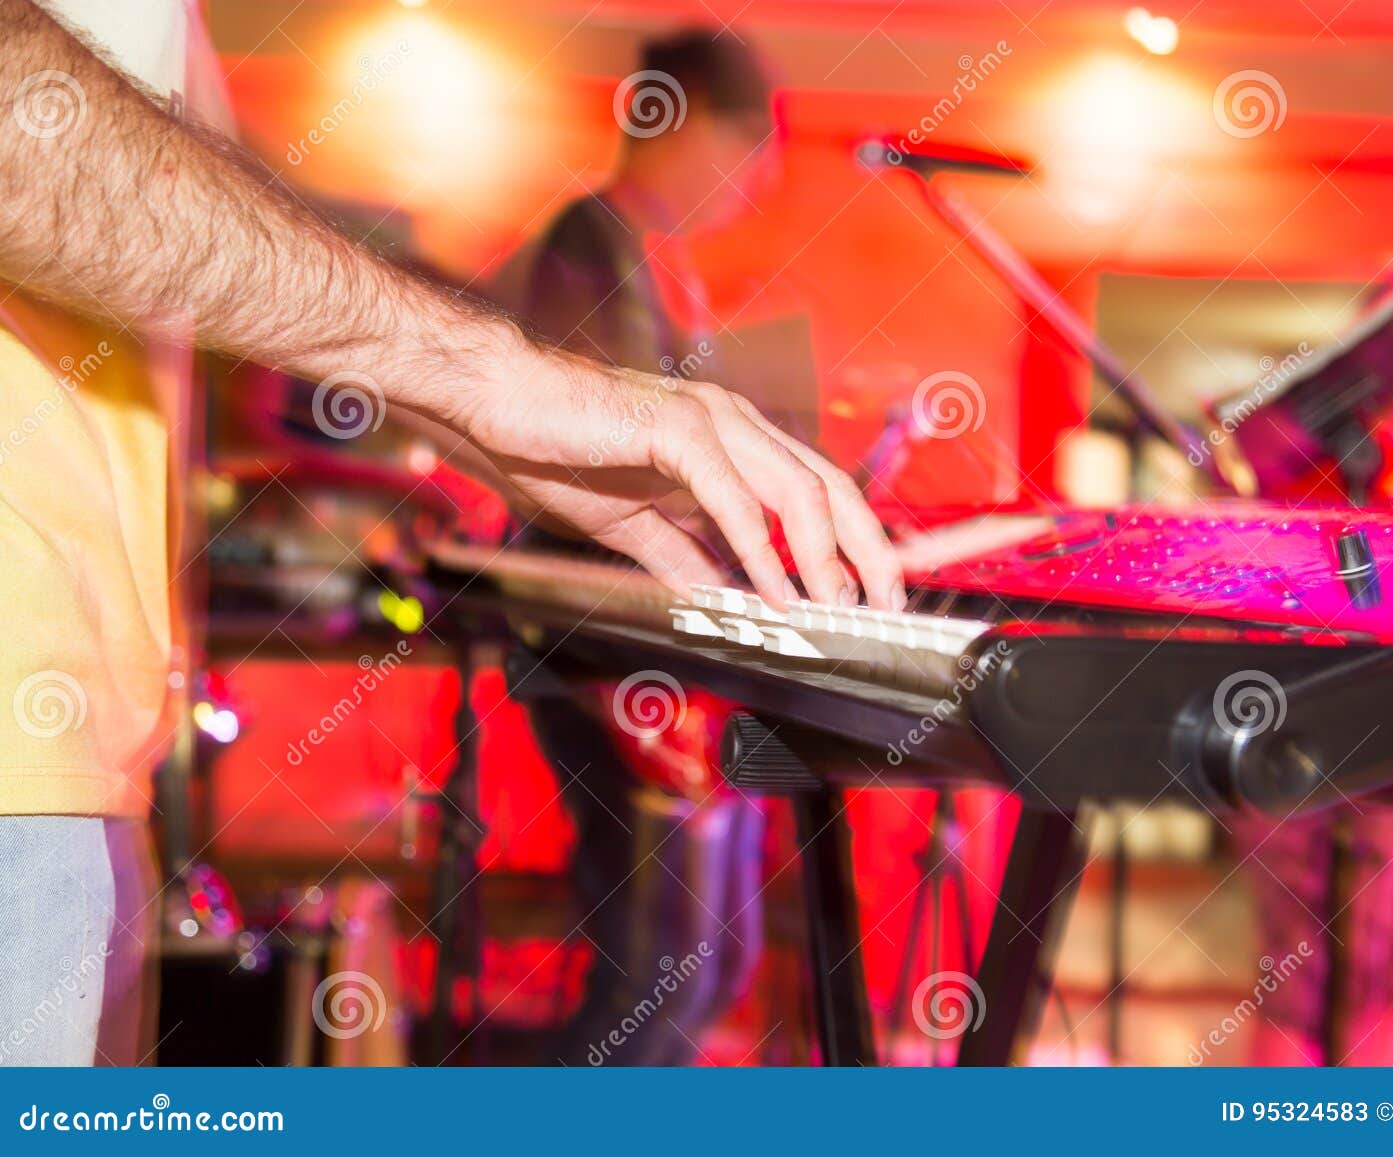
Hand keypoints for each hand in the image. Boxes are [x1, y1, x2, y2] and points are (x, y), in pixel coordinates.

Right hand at [445, 340, 905, 611]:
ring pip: (797, 489)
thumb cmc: (557, 450)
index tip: (877, 589)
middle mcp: (735, 422)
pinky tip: (775, 591)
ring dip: (824, 556)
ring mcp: (710, 420)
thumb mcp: (634, 525)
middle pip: (829, 484)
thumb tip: (720, 600)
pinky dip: (760, 549)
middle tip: (888, 604)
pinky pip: (733, 498)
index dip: (856, 538)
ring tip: (839, 606)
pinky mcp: (676, 429)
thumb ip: (682, 559)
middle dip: (868, 548)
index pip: (816, 488)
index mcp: (733, 439)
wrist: (497, 404)